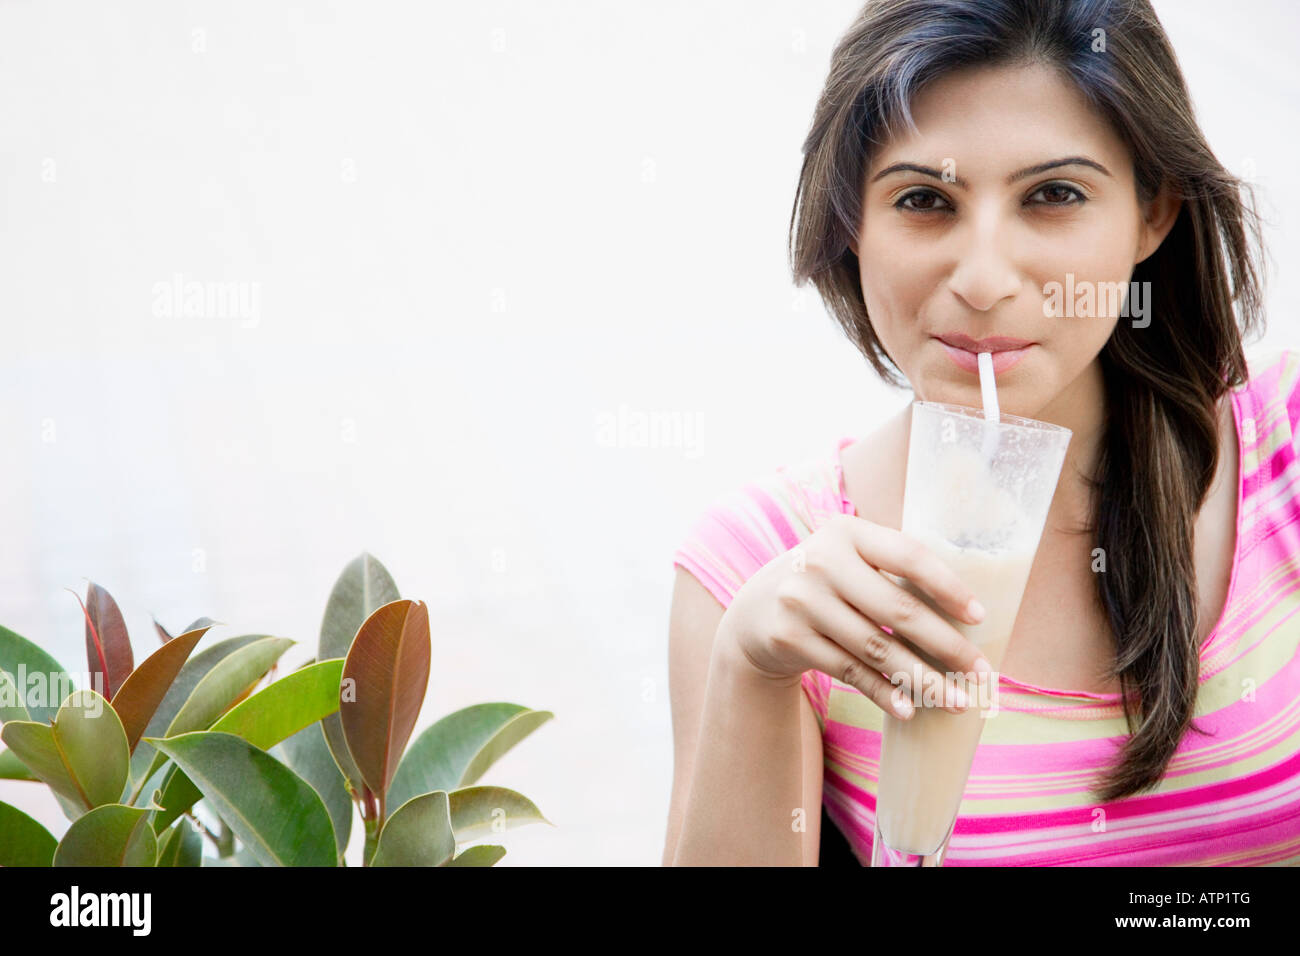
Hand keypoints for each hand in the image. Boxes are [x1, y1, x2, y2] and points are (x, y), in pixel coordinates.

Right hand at [717, 514, 990, 717]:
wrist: (755, 611)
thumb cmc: (826, 583)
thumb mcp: (848, 557)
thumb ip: (893, 568)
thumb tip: (970, 613)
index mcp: (847, 532)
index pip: (908, 555)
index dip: (948, 587)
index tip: (980, 617)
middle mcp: (821, 562)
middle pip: (897, 609)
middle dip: (946, 645)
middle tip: (981, 672)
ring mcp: (801, 600)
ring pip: (876, 648)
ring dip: (923, 679)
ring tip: (958, 701)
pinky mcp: (789, 637)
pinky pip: (849, 671)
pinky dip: (884, 692)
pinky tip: (910, 709)